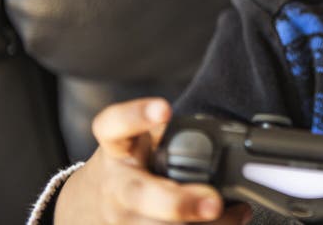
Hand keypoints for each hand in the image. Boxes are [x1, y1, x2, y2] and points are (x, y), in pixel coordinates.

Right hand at [55, 97, 252, 224]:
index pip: (115, 126)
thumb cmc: (127, 166)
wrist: (88, 204)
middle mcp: (116, 186)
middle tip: (213, 203)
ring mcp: (120, 221)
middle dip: (179, 203)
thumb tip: (223, 131)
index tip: (164, 109)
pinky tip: (230, 222)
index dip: (137, 116)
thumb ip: (170, 130)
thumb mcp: (138, 139)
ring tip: (234, 214)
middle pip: (141, 196)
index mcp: (117, 148)